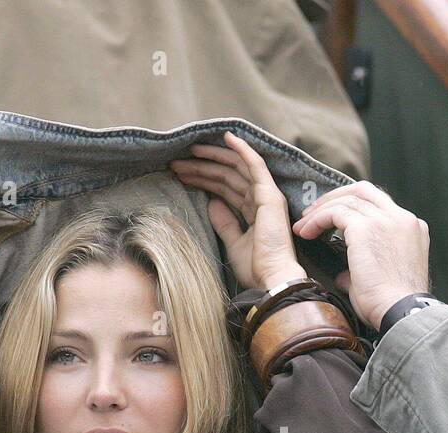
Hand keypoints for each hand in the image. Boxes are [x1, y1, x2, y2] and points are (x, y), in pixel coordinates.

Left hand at [169, 131, 306, 288]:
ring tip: (189, 152)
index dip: (203, 180)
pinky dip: (242, 150)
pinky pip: (255, 166)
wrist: (272, 279)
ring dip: (212, 159)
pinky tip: (227, 137)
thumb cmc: (256, 268)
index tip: (181, 176)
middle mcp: (261, 200)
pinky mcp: (269, 195)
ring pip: (236, 169)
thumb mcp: (233, 243)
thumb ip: (224, 222)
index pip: (225, 188)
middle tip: (176, 163)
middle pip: (227, 176)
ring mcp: (267, 196)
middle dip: (201, 168)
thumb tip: (212, 203)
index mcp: (254, 212)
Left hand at [292, 181, 429, 330]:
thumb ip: (363, 271)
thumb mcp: (383, 280)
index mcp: (413, 229)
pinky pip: (335, 212)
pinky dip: (318, 219)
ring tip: (303, 226)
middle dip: (335, 198)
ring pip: (346, 199)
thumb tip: (344, 276)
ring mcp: (385, 219)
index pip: (380, 204)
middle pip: (363, 191)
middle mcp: (402, 218)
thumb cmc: (391, 306)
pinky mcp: (366, 227)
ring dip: (321, 210)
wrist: (401, 313)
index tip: (334, 219)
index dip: (354, 207)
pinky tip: (305, 232)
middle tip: (313, 213)